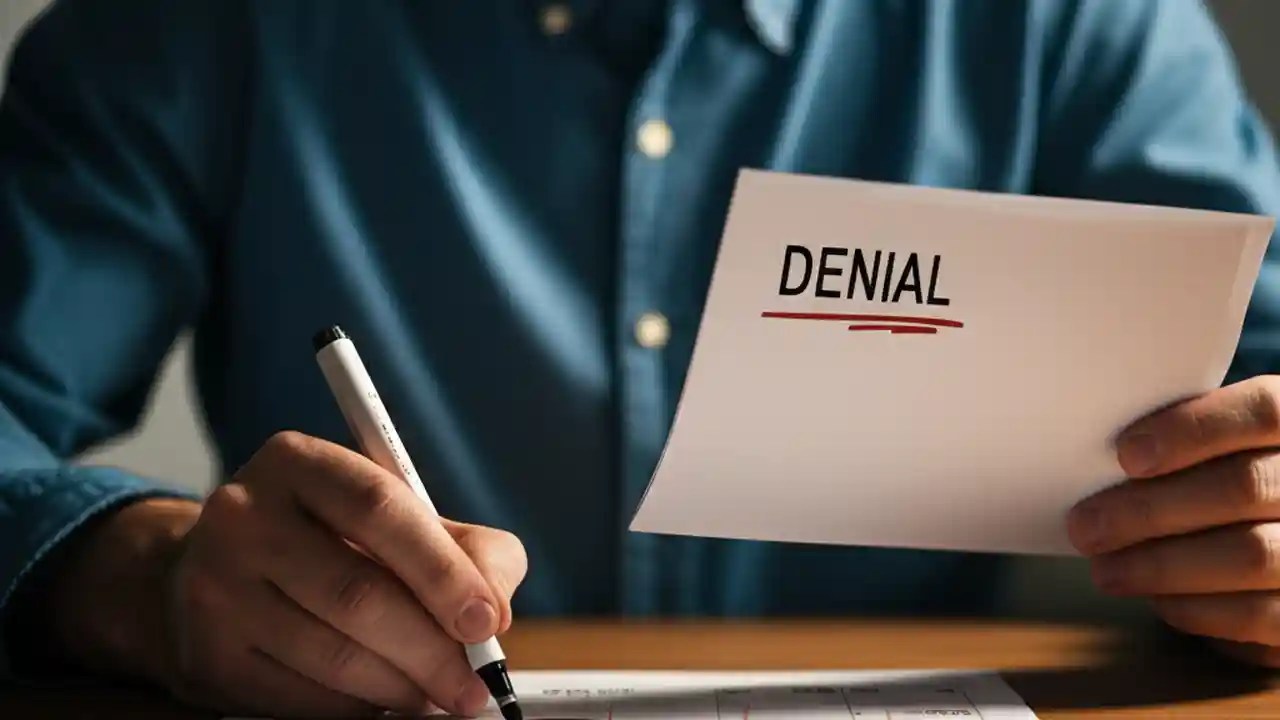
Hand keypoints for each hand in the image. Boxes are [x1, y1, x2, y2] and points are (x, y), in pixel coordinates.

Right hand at [51, 431, 526, 717]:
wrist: (219, 570)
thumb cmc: (333, 540)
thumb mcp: (402, 519)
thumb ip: (468, 548)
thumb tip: (495, 608)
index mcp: (299, 462)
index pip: (380, 508)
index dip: (441, 570)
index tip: (487, 620)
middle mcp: (244, 514)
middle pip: (357, 592)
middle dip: (431, 648)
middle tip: (474, 681)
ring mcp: (216, 584)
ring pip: (330, 652)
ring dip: (401, 685)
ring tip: (438, 694)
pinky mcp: (208, 651)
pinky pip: (298, 696)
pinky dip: (357, 707)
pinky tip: (387, 699)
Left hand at [1068, 376, 1279, 666]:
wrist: (1276, 543)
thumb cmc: (1225, 486)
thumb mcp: (1221, 452)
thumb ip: (1182, 448)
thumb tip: (1096, 466)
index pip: (1263, 410)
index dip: (1193, 429)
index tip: (1126, 454)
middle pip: (1243, 486)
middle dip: (1150, 509)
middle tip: (1085, 525)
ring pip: (1251, 553)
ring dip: (1161, 564)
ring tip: (1106, 569)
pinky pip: (1256, 613)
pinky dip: (1194, 606)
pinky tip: (1154, 598)